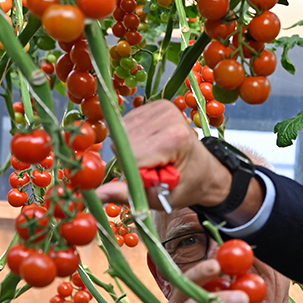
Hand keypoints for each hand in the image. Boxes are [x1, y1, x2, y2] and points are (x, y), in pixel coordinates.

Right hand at [98, 100, 231, 210]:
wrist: (204, 171)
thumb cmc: (185, 186)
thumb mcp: (160, 198)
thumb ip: (128, 194)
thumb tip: (98, 194)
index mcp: (175, 139)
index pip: (130, 154)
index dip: (133, 171)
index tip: (150, 178)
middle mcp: (169, 116)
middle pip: (123, 140)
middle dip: (131, 159)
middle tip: (153, 168)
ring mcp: (162, 107)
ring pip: (121, 131)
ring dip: (130, 148)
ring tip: (154, 157)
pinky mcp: (155, 104)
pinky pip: (126, 123)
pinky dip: (132, 138)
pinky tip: (150, 145)